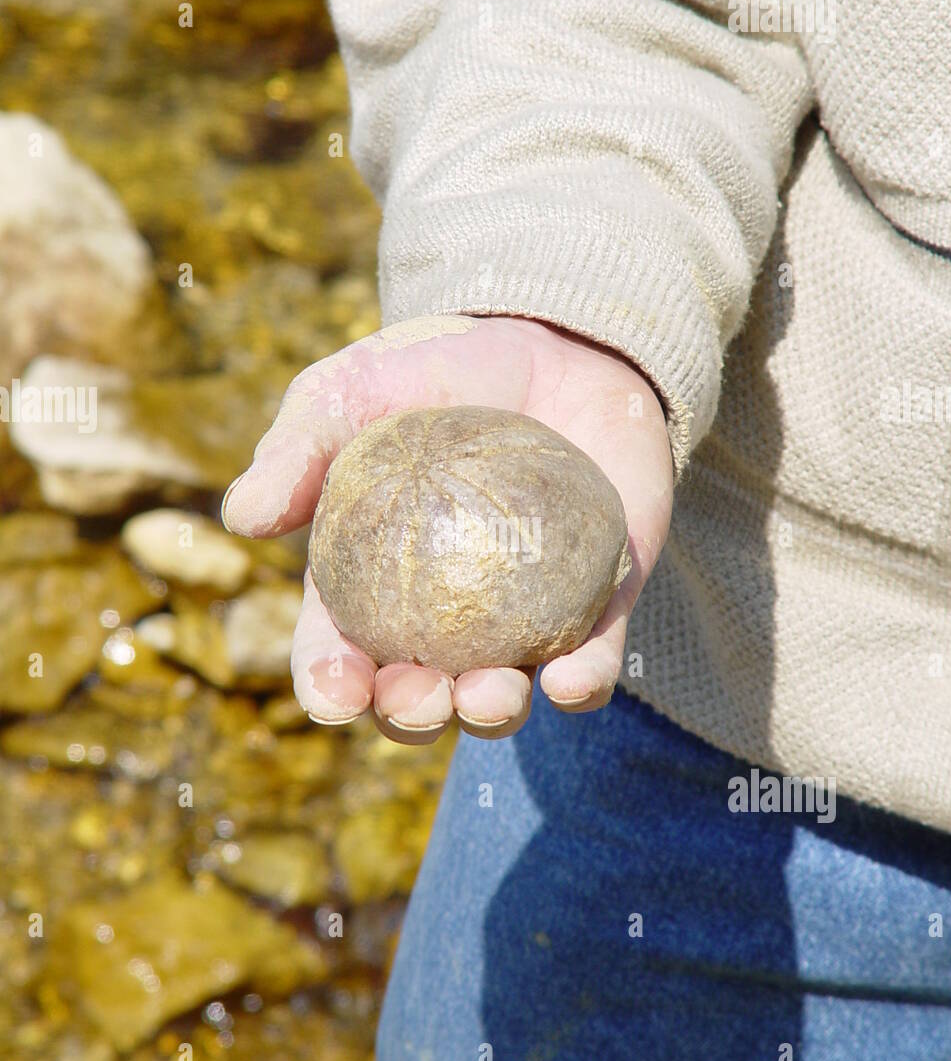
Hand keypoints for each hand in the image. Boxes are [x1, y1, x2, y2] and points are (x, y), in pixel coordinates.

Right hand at [222, 314, 672, 743]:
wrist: (551, 341)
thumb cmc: (432, 370)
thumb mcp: (348, 394)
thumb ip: (298, 451)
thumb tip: (242, 516)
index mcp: (369, 588)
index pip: (340, 656)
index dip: (332, 688)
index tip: (336, 694)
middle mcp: (442, 621)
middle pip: (418, 698)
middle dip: (412, 719)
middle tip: (418, 697)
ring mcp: (521, 620)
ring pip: (502, 698)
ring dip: (493, 715)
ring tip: (490, 695)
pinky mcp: (597, 607)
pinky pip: (592, 662)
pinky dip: (584, 683)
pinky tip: (573, 682)